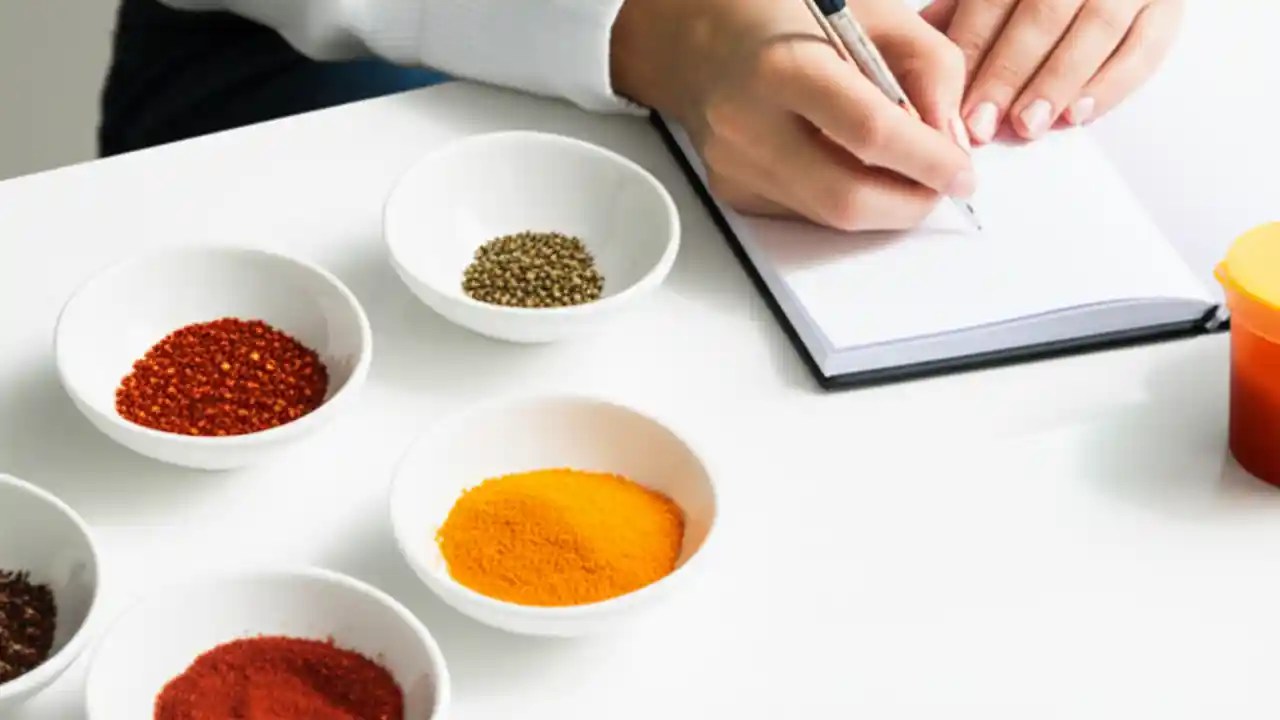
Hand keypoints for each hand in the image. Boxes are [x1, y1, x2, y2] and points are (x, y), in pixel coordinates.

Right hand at [611, 0, 974, 231]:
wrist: (696, 34)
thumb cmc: (782, 12)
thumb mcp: (870, 12)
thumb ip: (929, 66)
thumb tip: (951, 139)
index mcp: (781, 65)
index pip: (869, 133)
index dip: (928, 161)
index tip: (963, 170)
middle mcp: (747, 124)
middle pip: (847, 197)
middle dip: (910, 201)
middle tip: (942, 183)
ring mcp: (735, 165)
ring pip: (831, 215)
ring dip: (883, 202)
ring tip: (903, 166)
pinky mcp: (733, 191)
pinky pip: (808, 212)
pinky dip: (845, 195)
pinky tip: (847, 160)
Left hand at [922, 0, 1183, 143]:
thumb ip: (961, 15)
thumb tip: (916, 62)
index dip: (972, 47)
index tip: (950, 98)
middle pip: (1045, 10)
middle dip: (1008, 72)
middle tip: (981, 124)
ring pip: (1097, 27)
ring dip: (1057, 82)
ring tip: (1026, 126)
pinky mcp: (1169, 5)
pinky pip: (1148, 46)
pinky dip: (1112, 84)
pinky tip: (1078, 115)